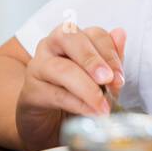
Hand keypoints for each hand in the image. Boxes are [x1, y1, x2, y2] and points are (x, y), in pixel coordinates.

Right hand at [16, 24, 125, 150]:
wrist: (48, 116)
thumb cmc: (76, 89)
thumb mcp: (100, 75)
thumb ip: (110, 56)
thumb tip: (120, 34)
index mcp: (73, 37)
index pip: (93, 34)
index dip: (110, 53)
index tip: (120, 76)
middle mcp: (52, 46)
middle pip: (70, 39)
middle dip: (93, 60)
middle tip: (108, 80)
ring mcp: (38, 66)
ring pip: (61, 68)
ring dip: (86, 87)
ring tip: (102, 103)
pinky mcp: (31, 91)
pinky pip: (55, 94)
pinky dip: (77, 104)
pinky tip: (91, 111)